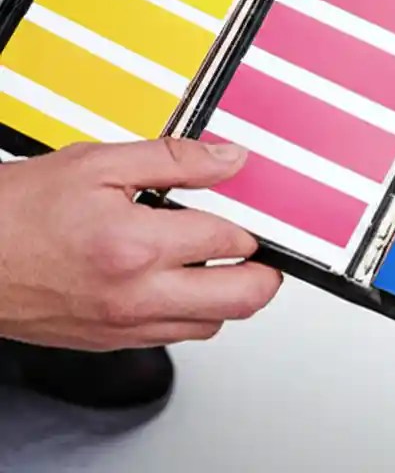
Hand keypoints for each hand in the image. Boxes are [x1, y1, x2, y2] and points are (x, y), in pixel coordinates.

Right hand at [0, 138, 281, 350]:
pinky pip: (174, 335)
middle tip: (260, 250)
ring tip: (217, 262)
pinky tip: (177, 282)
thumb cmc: (14, 213)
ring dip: (227, 295)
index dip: (250, 222)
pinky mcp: (109, 342)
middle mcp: (135, 294)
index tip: (251, 211)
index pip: (232, 239)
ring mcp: (124, 325)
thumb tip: (228, 158)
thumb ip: (173, 159)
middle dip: (264, 273)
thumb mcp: (96, 163)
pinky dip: (191, 312)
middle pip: (242, 298)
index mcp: (136, 245)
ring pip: (212, 324)